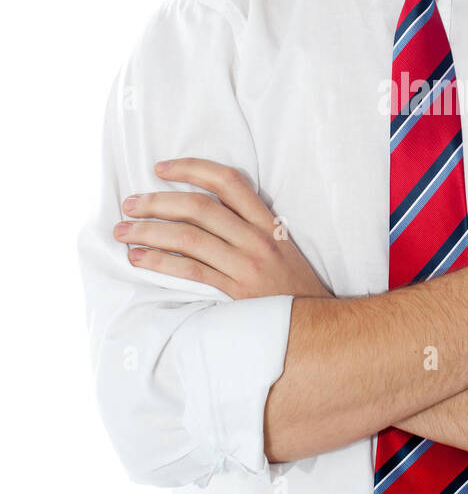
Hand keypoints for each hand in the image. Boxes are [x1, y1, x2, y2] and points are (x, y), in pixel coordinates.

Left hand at [113, 158, 333, 300]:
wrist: (317, 325)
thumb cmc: (294, 287)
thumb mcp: (282, 247)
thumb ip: (250, 227)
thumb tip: (203, 212)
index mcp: (267, 222)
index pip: (228, 181)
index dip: (191, 168)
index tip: (161, 168)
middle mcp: (256, 239)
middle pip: (198, 208)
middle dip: (157, 202)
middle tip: (130, 204)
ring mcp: (246, 265)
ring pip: (188, 237)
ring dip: (149, 231)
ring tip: (123, 231)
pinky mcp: (235, 292)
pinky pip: (190, 271)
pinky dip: (160, 262)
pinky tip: (139, 258)